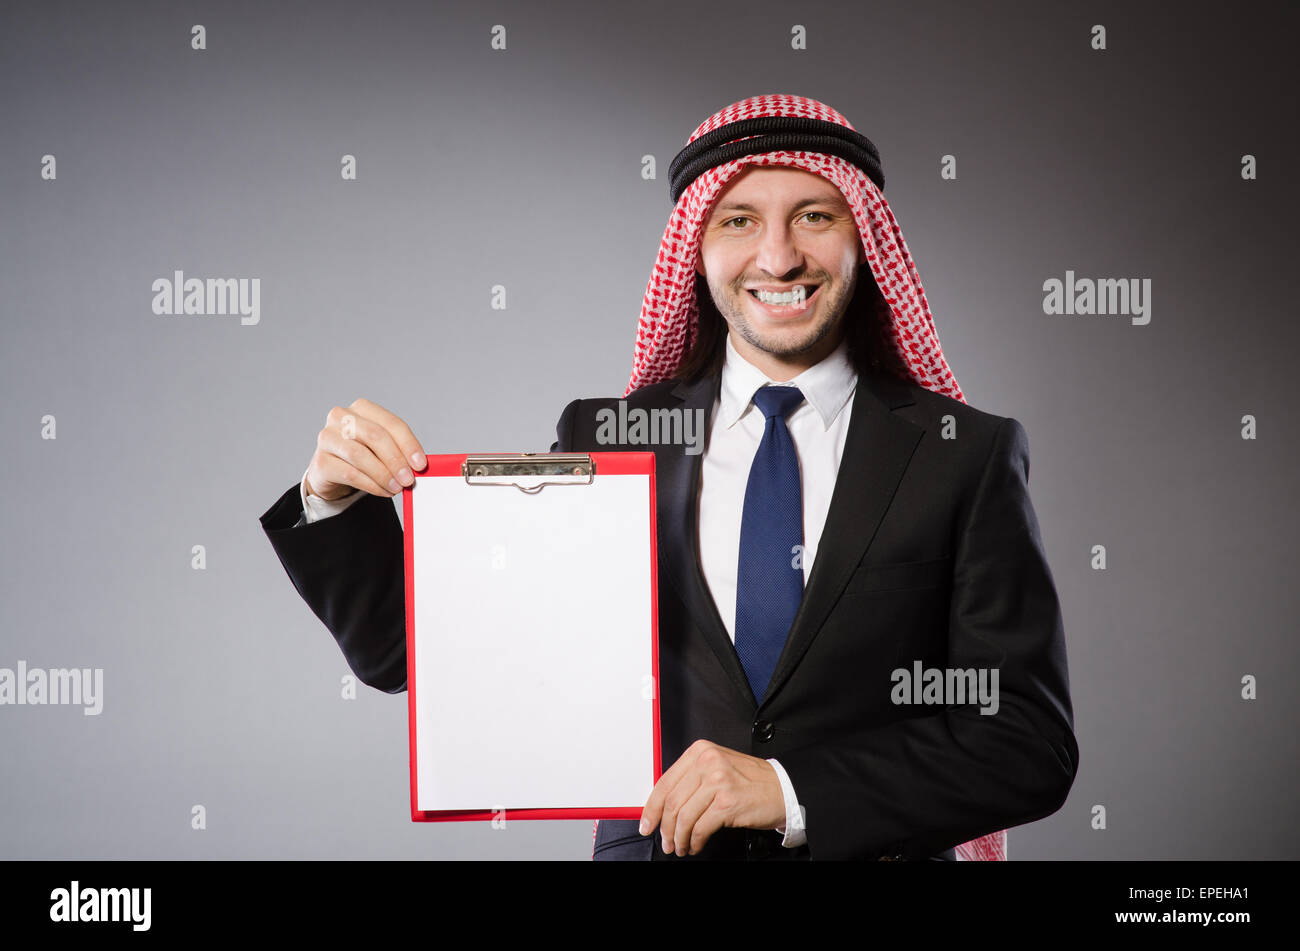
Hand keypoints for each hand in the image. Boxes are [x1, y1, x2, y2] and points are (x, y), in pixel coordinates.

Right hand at [305, 398, 425, 499]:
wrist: (333, 472)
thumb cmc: (363, 455)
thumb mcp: (381, 447)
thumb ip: (399, 450)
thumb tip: (419, 465)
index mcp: (362, 408)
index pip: (390, 423)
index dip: (408, 444)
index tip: (420, 464)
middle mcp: (341, 417)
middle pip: (375, 436)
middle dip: (396, 460)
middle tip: (409, 478)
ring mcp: (327, 438)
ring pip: (360, 456)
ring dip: (384, 475)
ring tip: (397, 487)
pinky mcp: (320, 461)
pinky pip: (350, 474)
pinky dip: (371, 485)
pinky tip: (383, 491)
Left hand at [639, 739, 785, 855]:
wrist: (784, 788)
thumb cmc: (751, 781)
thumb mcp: (717, 768)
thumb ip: (691, 780)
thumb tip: (663, 805)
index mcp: (700, 751)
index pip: (665, 782)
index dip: (652, 808)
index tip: (647, 823)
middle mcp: (707, 762)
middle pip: (672, 802)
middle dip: (665, 828)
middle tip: (666, 842)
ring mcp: (718, 781)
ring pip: (683, 817)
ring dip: (679, 838)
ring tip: (681, 847)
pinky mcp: (728, 802)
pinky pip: (699, 828)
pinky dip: (694, 841)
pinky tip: (695, 845)